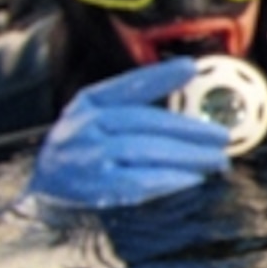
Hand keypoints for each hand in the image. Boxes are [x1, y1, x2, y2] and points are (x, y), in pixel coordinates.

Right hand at [29, 60, 229, 208]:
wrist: (45, 199)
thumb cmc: (79, 159)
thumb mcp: (93, 125)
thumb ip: (130, 114)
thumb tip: (187, 117)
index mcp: (87, 106)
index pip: (128, 86)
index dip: (160, 76)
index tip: (191, 68)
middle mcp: (85, 127)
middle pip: (145, 122)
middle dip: (189, 129)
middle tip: (222, 136)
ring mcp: (89, 158)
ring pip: (146, 150)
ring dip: (187, 155)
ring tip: (216, 159)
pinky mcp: (95, 189)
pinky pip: (138, 182)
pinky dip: (168, 179)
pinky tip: (192, 179)